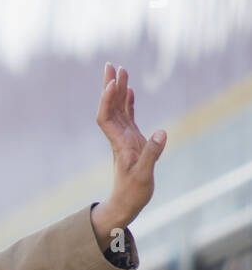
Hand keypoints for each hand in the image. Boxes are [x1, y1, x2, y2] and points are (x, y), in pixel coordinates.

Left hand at [91, 62, 166, 244]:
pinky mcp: (132, 141)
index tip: (114, 83)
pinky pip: (128, 117)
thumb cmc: (132, 194)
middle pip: (110, 107)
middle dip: (109, 86)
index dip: (108, 99)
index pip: (106, 117)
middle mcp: (119, 138)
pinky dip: (128, 102)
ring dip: (118, 89)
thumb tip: (162, 133)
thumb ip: (152, 155)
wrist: (126, 204)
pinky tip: (130, 89)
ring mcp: (125, 138)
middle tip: (110, 65)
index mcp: (119, 144)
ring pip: (118, 109)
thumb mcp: (144, 176)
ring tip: (121, 69)